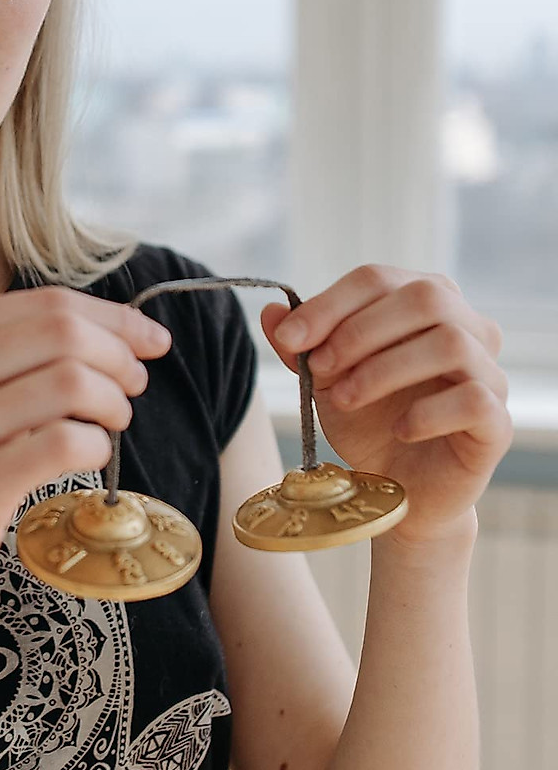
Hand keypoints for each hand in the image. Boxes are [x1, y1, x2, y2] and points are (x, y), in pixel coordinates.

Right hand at [0, 286, 171, 627]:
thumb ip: (7, 357)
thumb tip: (110, 333)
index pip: (46, 303)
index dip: (113, 317)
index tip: (150, 340)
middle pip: (63, 332)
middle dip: (120, 355)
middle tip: (133, 386)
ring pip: (70, 382)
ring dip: (113, 402)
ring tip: (111, 424)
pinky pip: (64, 442)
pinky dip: (96, 446)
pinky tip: (90, 458)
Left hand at [260, 265, 511, 546]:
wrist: (395, 490)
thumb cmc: (366, 420)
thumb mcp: (323, 379)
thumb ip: (299, 345)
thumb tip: (271, 311)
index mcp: (423, 303)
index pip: (378, 279)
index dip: (330, 304)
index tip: (290, 339)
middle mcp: (467, 328)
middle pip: (423, 297)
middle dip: (359, 331)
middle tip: (320, 369)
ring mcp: (489, 373)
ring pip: (450, 343)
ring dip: (385, 369)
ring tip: (347, 399)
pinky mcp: (499, 422)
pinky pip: (474, 399)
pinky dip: (427, 412)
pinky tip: (398, 430)